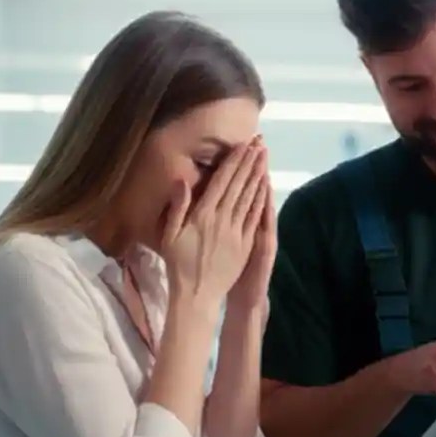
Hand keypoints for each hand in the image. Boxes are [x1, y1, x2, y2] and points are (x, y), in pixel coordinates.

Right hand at [160, 141, 267, 304]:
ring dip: (257, 175)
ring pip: (249, 197)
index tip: (242, 145)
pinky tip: (266, 186)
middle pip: (238, 185)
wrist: (196, 293)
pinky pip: (254, 217)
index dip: (233, 162)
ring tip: (264, 157)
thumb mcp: (169, 234)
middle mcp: (221, 219)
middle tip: (259, 143)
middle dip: (249, 162)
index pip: (221, 181)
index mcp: (202, 215)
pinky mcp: (245, 243)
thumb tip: (182, 180)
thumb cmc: (178, 263)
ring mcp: (235, 231)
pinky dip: (261, 199)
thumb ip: (178, 207)